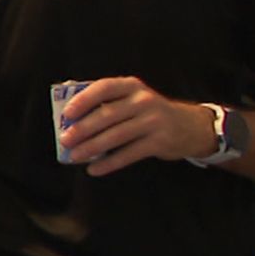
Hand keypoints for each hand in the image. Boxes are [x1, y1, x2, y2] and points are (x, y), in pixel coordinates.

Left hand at [60, 78, 213, 174]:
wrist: (190, 126)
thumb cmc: (149, 112)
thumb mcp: (133, 99)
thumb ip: (106, 103)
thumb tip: (70, 119)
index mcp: (131, 86)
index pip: (104, 88)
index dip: (84, 100)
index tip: (67, 113)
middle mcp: (143, 100)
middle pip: (108, 115)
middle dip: (83, 129)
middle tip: (65, 140)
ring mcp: (153, 121)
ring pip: (116, 136)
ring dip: (92, 147)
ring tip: (74, 156)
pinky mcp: (159, 142)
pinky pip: (128, 154)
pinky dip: (109, 163)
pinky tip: (94, 169)